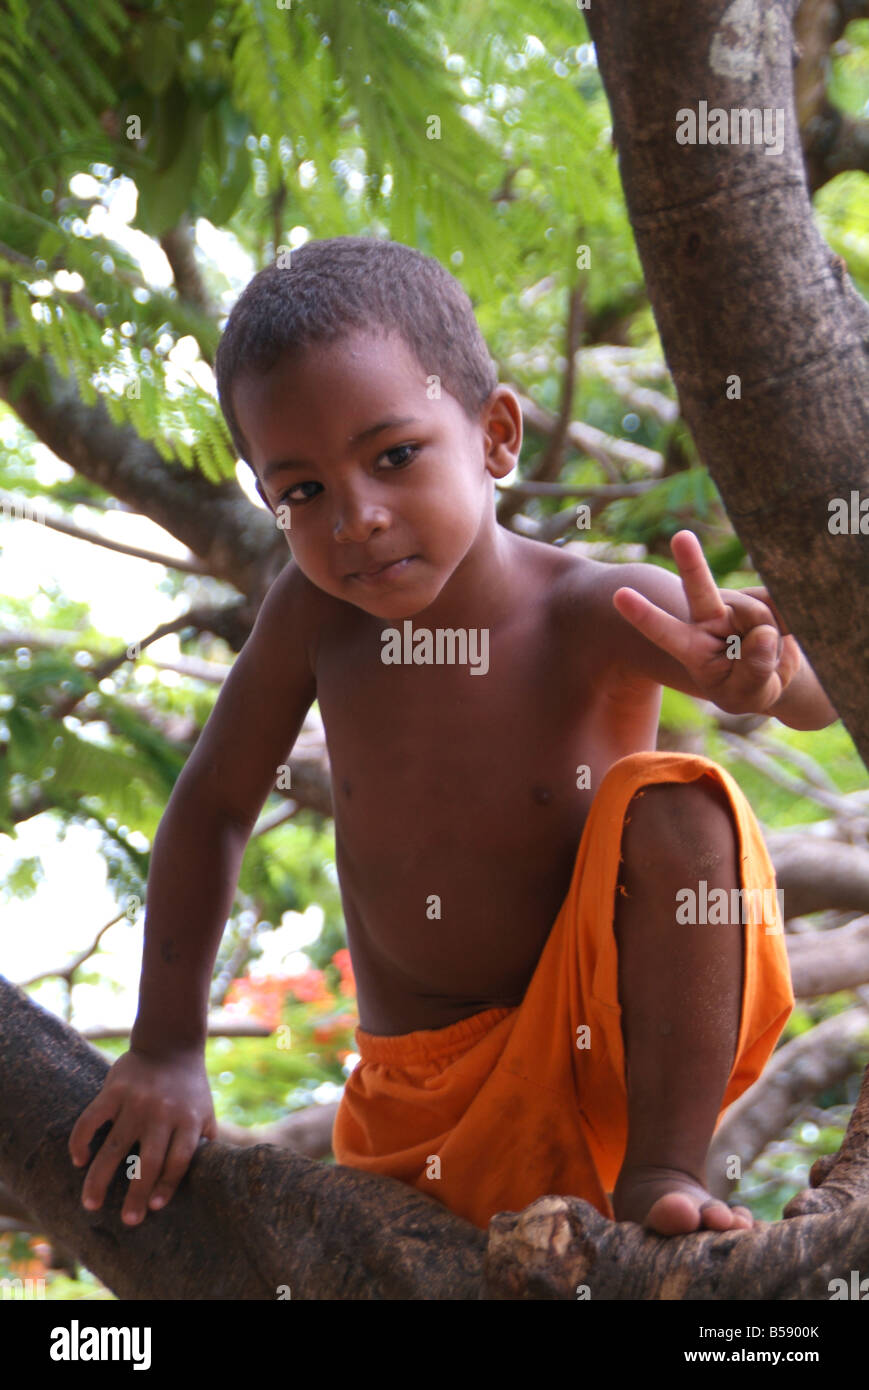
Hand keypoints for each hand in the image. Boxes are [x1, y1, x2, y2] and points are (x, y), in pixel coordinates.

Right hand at [68, 1046, 216, 1225]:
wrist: (170, 1043)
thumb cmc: (189, 1086)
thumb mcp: (204, 1111)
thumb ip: (204, 1142)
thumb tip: (206, 1180)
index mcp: (188, 1120)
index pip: (178, 1162)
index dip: (166, 1186)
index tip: (154, 1207)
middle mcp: (163, 1113)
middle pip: (148, 1162)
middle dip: (136, 1194)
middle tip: (127, 1220)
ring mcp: (136, 1102)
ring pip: (114, 1148)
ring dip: (100, 1179)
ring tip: (91, 1204)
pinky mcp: (114, 1091)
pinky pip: (92, 1120)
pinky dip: (82, 1141)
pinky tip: (79, 1161)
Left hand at [612, 530, 801, 714]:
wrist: (776, 673)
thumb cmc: (748, 688)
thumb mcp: (748, 695)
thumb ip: (753, 673)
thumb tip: (762, 635)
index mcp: (692, 647)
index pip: (664, 632)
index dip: (644, 615)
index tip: (619, 595)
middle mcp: (709, 618)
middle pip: (700, 590)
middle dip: (691, 564)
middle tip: (680, 537)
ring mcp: (736, 604)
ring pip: (758, 613)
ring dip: (773, 639)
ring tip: (769, 653)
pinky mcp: (764, 594)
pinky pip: (784, 606)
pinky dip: (791, 625)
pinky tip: (785, 634)